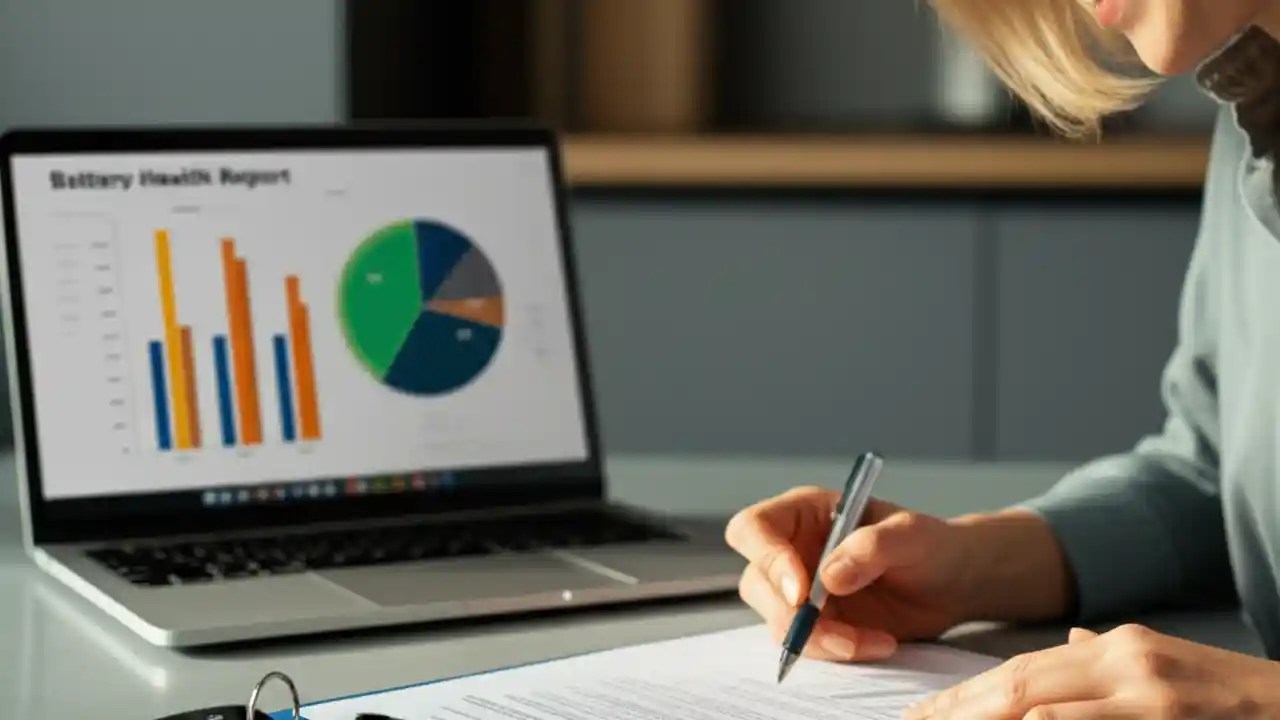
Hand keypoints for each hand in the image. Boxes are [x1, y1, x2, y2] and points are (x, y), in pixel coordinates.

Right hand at [724, 486, 976, 662]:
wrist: (952, 582)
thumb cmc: (930, 543)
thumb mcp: (912, 534)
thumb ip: (872, 546)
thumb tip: (830, 577)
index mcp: (804, 513)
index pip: (754, 528)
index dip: (766, 558)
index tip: (801, 590)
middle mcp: (793, 549)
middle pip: (757, 582)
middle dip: (792, 613)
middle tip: (840, 631)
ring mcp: (801, 590)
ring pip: (779, 621)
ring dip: (821, 640)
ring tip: (874, 641)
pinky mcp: (817, 623)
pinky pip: (808, 645)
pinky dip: (839, 652)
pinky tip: (879, 644)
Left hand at [905, 623, 1279, 718]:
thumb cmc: (1228, 699)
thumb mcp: (1163, 665)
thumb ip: (1104, 660)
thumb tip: (1063, 647)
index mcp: (1116, 646)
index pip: (1021, 668)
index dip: (965, 692)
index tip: (922, 712)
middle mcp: (1123, 661)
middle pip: (1019, 683)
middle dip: (958, 709)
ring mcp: (1146, 694)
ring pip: (1042, 707)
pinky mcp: (1166, 719)